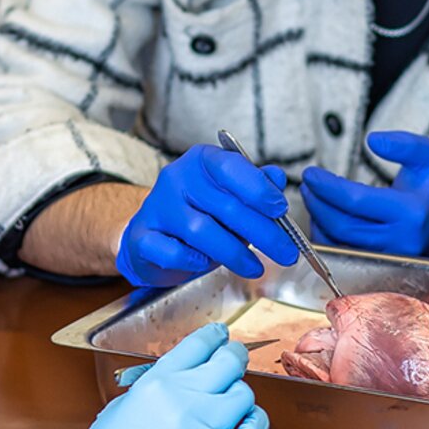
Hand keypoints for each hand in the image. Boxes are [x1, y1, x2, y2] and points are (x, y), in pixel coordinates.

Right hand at [24, 322, 267, 428]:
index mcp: (154, 383)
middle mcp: (181, 397)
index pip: (198, 344)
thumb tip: (182, 386)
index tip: (222, 339)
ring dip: (241, 401)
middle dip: (235, 362)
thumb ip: (155, 393)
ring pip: (244, 394)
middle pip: (230, 362)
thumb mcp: (120, 412)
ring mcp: (200, 427)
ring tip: (231, 413)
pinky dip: (254, 428)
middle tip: (235, 368)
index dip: (216, 339)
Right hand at [114, 145, 295, 286]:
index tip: (282, 210)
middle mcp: (176, 178)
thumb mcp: (231, 198)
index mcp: (201, 161)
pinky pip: (172, 252)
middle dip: (263, 232)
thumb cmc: (199, 215)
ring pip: (201, 230)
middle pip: (224, 204)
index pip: (231, 167)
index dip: (259, 189)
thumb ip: (256, 187)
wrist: (152, 238)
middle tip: (286, 253)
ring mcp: (157, 207)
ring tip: (255, 267)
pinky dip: (194, 261)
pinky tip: (208, 265)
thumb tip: (277, 178)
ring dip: (234, 252)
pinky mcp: (142, 237)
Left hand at [301, 131, 428, 257]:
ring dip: (317, 218)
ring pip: (336, 243)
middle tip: (307, 183)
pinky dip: (323, 235)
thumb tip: (374, 140)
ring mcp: (385, 260)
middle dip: (317, 202)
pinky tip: (322, 215)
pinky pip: (337, 255)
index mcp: (412, 213)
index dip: (328, 187)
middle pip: (341, 225)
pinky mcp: (374, 270)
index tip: (311, 173)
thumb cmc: (428, 193)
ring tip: (312, 195)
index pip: (357, 201)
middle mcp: (399, 241)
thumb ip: (406, 144)